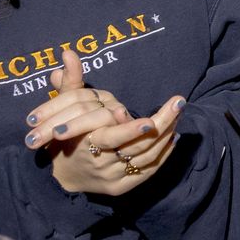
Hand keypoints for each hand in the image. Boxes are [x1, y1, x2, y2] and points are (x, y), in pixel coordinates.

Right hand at [25, 51, 183, 195]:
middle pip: (138, 146)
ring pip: (146, 157)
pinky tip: (172, 137)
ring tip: (178, 114)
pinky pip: (148, 171)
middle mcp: (101, 162)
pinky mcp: (122, 187)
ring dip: (166, 135)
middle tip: (179, 103)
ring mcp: (113, 176)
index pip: (113, 138)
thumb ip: (70, 81)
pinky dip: (163, 154)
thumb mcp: (62, 107)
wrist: (59, 176)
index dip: (132, 130)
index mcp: (86, 142)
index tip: (151, 119)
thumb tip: (68, 52)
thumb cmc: (63, 136)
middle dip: (162, 124)